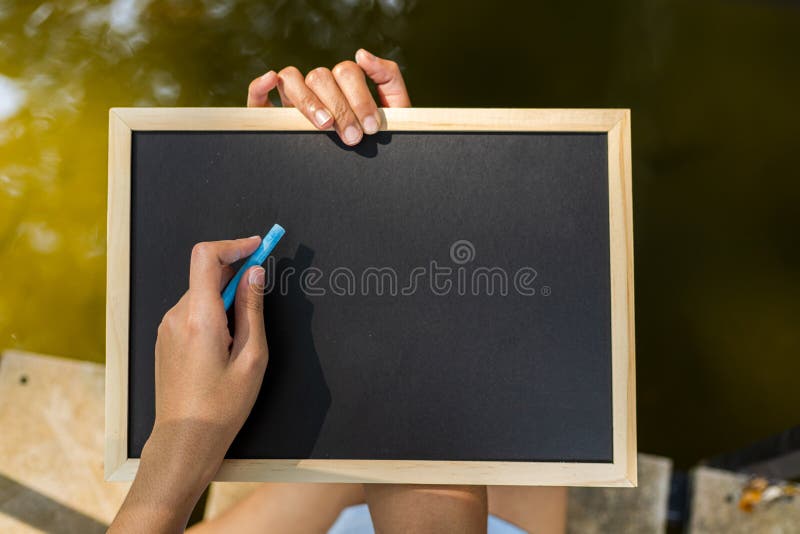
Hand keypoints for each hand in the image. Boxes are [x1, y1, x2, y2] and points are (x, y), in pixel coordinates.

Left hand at [110, 237, 268, 532]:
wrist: (185, 439)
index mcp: (200, 317)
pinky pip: (191, 311)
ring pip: (200, 294)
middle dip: (236, 272)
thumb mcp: (252, 357)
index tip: (259, 246)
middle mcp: (177, 316)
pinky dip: (213, 311)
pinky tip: (227, 342)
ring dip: (226, 296)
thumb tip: (255, 273)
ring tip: (245, 333)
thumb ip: (253, 309)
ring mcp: (167, 328)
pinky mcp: (165, 339)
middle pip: (206, 273)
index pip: (207, 256)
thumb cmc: (222, 405)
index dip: (235, 244)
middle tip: (263, 284)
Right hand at [247, 48, 410, 145]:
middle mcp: (317, 88)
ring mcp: (294, 101)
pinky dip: (259, 86)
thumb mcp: (395, 108)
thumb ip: (388, 77)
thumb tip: (360, 54)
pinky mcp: (272, 118)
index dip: (359, 97)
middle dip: (340, 107)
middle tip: (354, 137)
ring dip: (309, 101)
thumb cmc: (379, 138)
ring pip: (292, 79)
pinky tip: (269, 81)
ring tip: (326, 125)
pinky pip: (257, 97)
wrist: (373, 172)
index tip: (371, 126)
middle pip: (320, 76)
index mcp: (343, 83)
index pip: (345, 72)